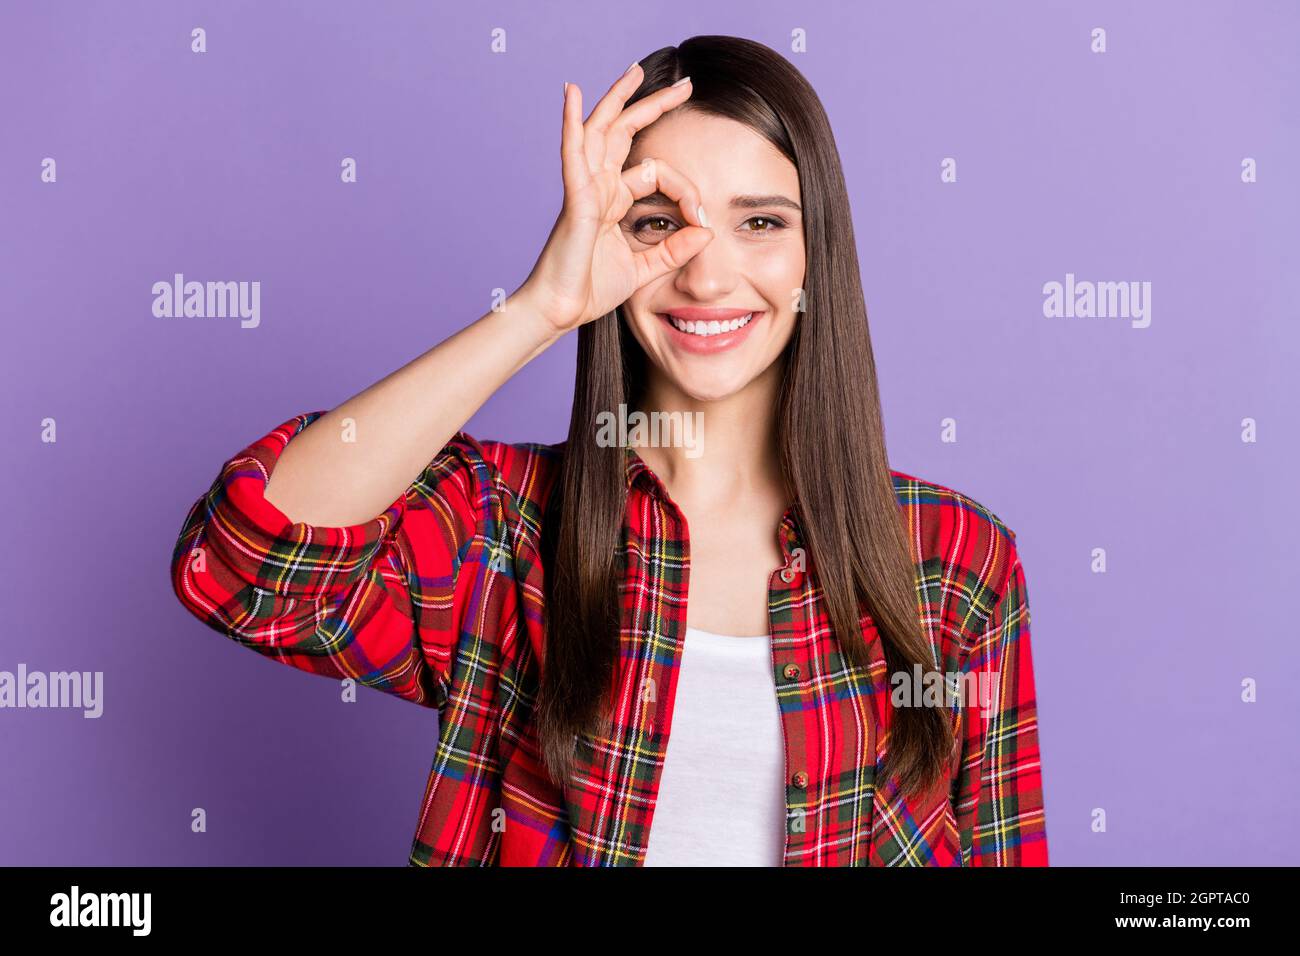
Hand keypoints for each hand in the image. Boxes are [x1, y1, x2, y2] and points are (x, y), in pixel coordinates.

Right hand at [517, 64, 713, 333]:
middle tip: (685, 84)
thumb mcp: (644, 269)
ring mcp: (584, 189)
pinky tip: (572, 94)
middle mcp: (598, 187)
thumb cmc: (589, 290)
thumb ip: (675, 250)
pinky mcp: (575, 199)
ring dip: (617, 99)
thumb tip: (708, 231)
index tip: (702, 217)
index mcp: (613, 201)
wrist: (560, 311)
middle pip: (625, 132)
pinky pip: (573, 154)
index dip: (686, 190)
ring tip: (634, 71)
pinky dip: (571, 122)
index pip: (657, 172)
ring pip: (600, 130)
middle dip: (654, 105)